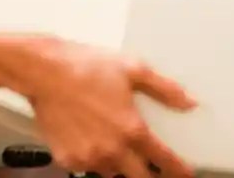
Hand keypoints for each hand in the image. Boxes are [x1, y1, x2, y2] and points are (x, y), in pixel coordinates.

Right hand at [8, 37, 196, 177]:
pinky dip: (94, 160)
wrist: (44, 71)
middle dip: (150, 175)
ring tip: (119, 147)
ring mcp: (88, 157)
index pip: (163, 160)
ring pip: (111, 173)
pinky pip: (87, 167)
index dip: (178, 169)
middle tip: (154, 168)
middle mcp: (111, 150)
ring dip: (120, 165)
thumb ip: (165, 89)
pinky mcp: (67, 158)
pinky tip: (93, 142)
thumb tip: (189, 102)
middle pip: (139, 177)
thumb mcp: (134, 69)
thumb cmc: (86, 67)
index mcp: (131, 130)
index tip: (186, 174)